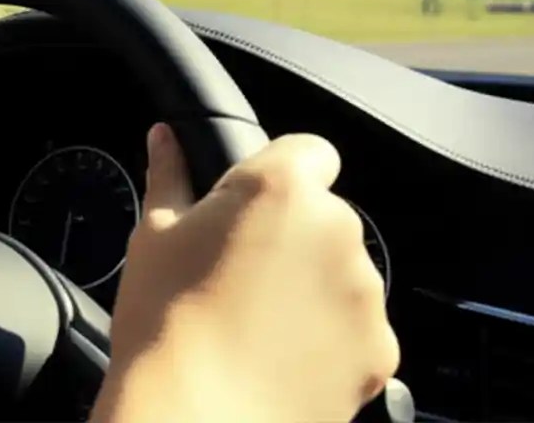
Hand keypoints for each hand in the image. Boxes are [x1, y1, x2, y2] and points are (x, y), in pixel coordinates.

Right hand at [94, 126, 397, 422]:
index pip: (308, 151)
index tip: (251, 207)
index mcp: (280, 188)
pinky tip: (281, 356)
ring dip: (313, 287)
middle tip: (239, 273)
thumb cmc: (165, 323)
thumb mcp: (153, 236)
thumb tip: (165, 138)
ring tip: (257, 323)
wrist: (195, 417)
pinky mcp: (380, 346)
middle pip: (325, 216)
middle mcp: (336, 229)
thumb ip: (170, 175)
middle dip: (292, 236)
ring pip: (342, 272)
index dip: (279, 174)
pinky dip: (330, 338)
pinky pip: (357, 327)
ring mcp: (364, 292)